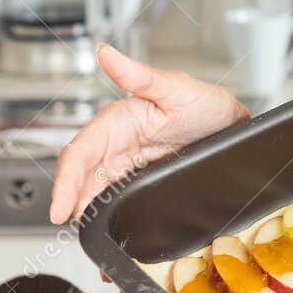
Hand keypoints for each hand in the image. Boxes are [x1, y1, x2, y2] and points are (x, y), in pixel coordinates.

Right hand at [49, 44, 249, 223]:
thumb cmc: (206, 103)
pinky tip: (105, 230)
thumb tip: (107, 53)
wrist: (234, 126)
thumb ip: (140, 75)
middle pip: (82, 177)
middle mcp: (117, 143)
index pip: (80, 153)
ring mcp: (128, 163)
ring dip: (86, 212)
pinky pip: (115, 196)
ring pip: (95, 190)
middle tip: (74, 232)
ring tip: (88, 239)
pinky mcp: (140, 178)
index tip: (58, 209)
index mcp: (118, 121)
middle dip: (72, 204)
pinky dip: (105, 213)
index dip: (65, 181)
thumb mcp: (177, 89)